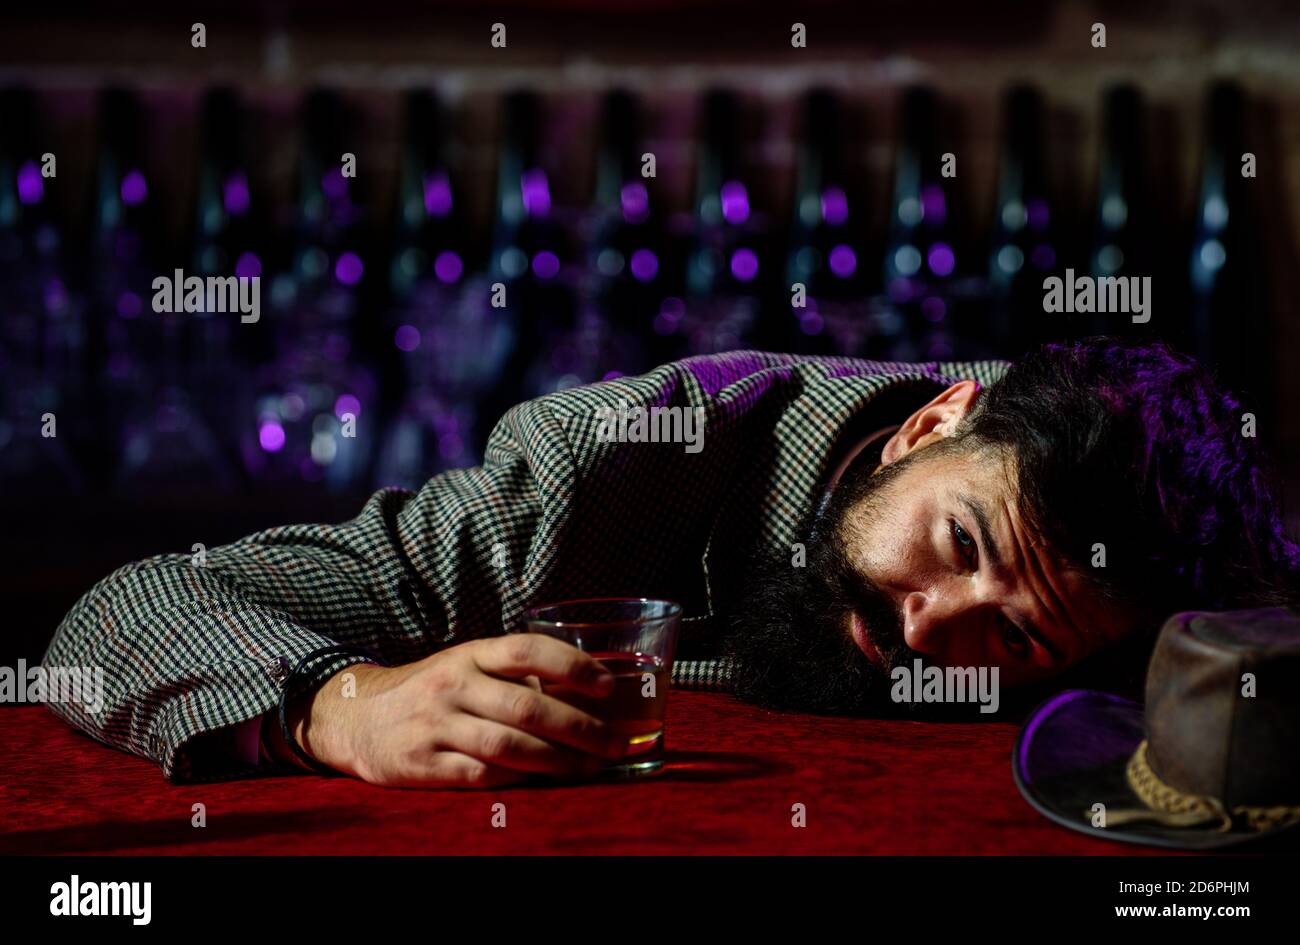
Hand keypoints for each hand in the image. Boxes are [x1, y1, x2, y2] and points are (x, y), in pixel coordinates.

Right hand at [286, 634, 626, 787]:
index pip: (528, 649)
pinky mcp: (424, 763)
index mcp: (470, 653)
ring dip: (559, 759)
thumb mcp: (465, 666)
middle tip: (616, 741)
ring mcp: (436, 724)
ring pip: (509, 745)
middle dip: (581, 726)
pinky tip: (546, 781)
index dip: (573, 665)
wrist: (354, 716)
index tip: (608, 685)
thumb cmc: (430, 691)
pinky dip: (520, 780)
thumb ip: (513, 675)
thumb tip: (584, 694)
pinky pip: (483, 775)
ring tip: (592, 766)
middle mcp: (453, 684)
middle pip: (527, 704)